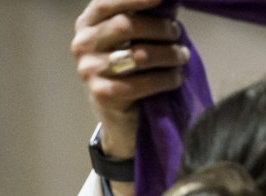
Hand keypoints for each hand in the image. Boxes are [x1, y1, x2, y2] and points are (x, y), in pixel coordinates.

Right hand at [72, 0, 188, 193]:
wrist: (120, 114)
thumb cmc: (130, 70)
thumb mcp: (132, 40)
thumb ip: (144, 19)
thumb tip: (170, 2)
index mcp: (88, 24)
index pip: (108, 3)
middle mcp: (83, 44)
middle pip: (125, 25)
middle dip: (159, 28)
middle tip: (178, 33)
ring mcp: (89, 70)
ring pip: (138, 55)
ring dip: (168, 54)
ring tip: (182, 56)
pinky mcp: (102, 94)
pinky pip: (142, 83)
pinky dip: (166, 78)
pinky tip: (176, 77)